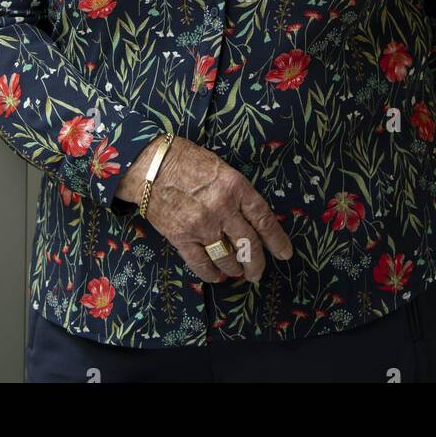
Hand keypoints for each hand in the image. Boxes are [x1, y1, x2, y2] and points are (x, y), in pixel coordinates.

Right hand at [115, 135, 293, 283]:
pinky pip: (201, 264)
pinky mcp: (182, 238)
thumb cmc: (187, 160)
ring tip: (236, 271)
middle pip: (249, 245)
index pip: (263, 219)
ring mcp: (202, 226)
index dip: (277, 239)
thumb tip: (249, 219)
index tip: (285, 253)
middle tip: (257, 273)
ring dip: (234, 269)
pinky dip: (211, 274)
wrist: (150, 165)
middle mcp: (222, 208)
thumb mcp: (220, 168)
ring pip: (227, 258)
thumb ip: (236, 193)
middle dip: (256, 264)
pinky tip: (216, 276)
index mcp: (235, 187)